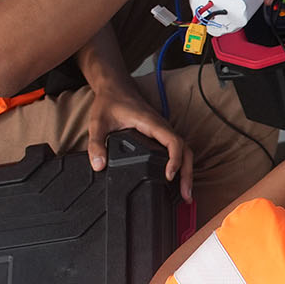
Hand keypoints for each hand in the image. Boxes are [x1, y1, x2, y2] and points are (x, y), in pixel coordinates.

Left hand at [85, 78, 193, 203]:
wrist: (115, 88)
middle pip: (185, 150)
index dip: (174, 160)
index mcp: (151, 123)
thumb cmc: (110, 102)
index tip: (169, 176)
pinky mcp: (160, 135)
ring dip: (186, 171)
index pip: (173, 142)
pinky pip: (176, 150)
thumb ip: (96, 144)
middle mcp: (161, 128)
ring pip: (184, 151)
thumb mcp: (98, 122)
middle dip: (187, 173)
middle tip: (185, 195)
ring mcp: (162, 131)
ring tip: (185, 194)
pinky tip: (177, 179)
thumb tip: (99, 165)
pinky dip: (181, 165)